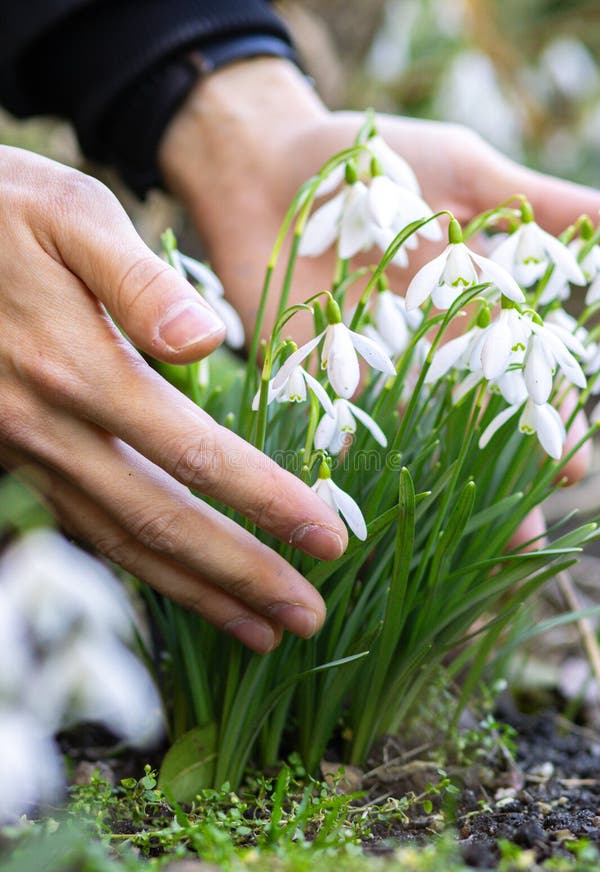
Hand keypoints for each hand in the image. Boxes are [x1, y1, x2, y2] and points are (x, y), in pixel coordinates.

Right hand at [0, 146, 347, 653]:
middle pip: (161, 520)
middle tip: (309, 617)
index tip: (326, 539)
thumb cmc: (1, 208)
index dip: (263, 501)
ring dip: (195, 591)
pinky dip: (138, 567)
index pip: (193, 452)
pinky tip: (178, 586)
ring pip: (120, 540)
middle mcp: (49, 426)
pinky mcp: (15, 456)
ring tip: (260, 629)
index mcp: (77, 366)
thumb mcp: (71, 212)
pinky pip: (84, 526)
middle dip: (241, 574)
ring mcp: (25, 450)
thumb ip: (137, 281)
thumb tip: (203, 339)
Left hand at [160, 58, 599, 538]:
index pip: (522, 380)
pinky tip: (368, 507)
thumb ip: (545, 208)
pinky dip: (350, 464)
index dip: (547, 422)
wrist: (271, 163)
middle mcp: (424, 352)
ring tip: (469, 547)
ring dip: (442, 491)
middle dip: (500, 477)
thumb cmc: (376, 162)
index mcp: (468, 312)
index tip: (573, 466)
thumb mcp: (468, 176)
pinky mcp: (308, 378)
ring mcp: (367, 371)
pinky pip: (332, 429)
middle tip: (529, 533)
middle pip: (473, 426)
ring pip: (414, 441)